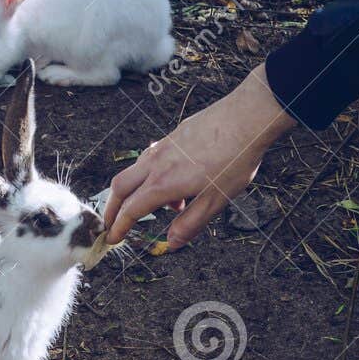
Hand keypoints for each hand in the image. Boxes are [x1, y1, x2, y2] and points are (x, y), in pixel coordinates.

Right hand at [103, 64, 295, 248]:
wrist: (247, 116)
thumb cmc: (235, 159)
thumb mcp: (216, 200)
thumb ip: (190, 223)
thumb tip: (171, 243)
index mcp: (164, 184)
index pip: (131, 210)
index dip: (119, 227)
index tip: (112, 238)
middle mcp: (156, 164)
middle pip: (120, 187)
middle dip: (112, 208)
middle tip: (111, 224)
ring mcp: (163, 147)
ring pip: (134, 171)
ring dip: (134, 192)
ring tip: (163, 207)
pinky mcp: (173, 136)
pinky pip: (150, 159)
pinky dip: (150, 176)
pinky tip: (174, 181)